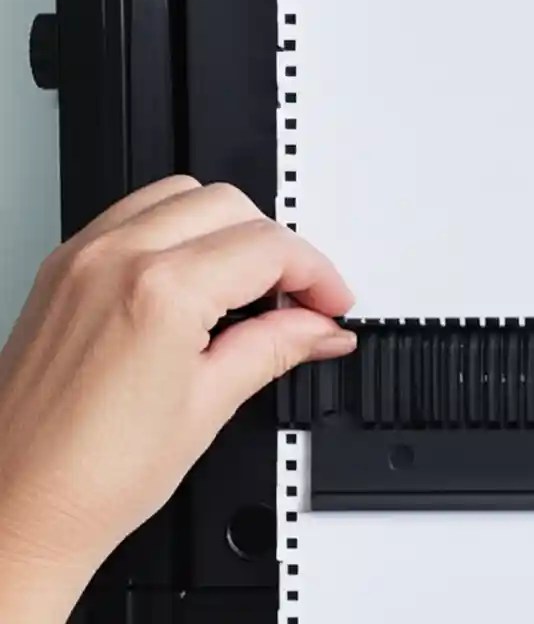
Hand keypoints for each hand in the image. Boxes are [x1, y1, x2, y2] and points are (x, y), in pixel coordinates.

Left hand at [0, 177, 355, 622]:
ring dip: (229, 229)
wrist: (16, 508)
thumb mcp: (209, 407)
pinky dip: (178, 232)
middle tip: (301, 301)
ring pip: (181, 195)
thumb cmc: (91, 478)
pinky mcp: (60, 270)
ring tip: (251, 287)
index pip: (268, 247)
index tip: (331, 305)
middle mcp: (113, 259)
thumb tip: (319, 329)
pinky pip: (133, 215)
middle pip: (230, 205)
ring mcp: (80, 259)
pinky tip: (197, 281)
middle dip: (278, 248)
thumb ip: (274, 349)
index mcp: (159, 292)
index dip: (317, 274)